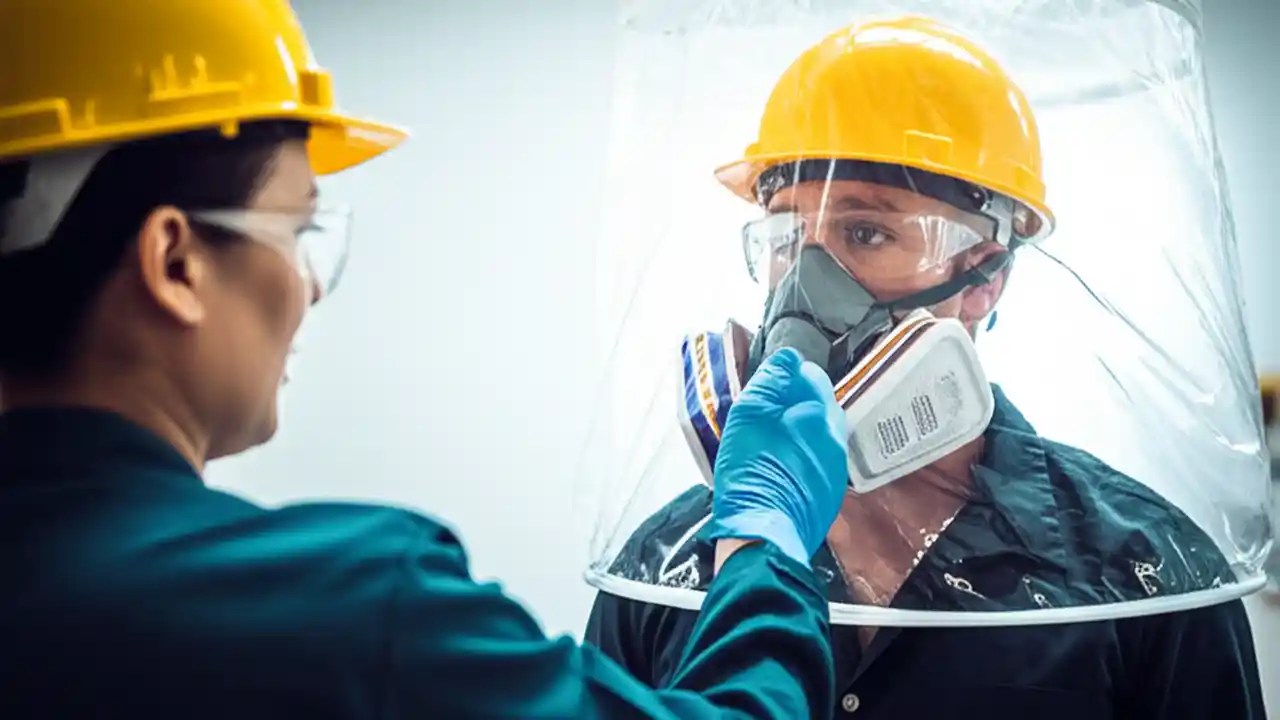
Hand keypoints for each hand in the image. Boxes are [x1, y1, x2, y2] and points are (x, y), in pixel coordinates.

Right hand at [708, 347, 848, 565]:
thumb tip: (789, 358)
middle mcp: (836, 436)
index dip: (785, 380)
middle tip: (763, 419)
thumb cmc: (751, 472)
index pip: (811, 376)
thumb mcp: (748, 416)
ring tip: (769, 446)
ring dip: (799, 433)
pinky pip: (818, 463)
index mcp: (820, 412)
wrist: (764, 534)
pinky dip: (802, 459)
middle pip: (818, 406)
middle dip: (795, 406)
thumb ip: (771, 381)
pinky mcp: (831, 492)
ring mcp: (836, 466)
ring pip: (819, 436)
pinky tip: (779, 470)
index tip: (764, 392)